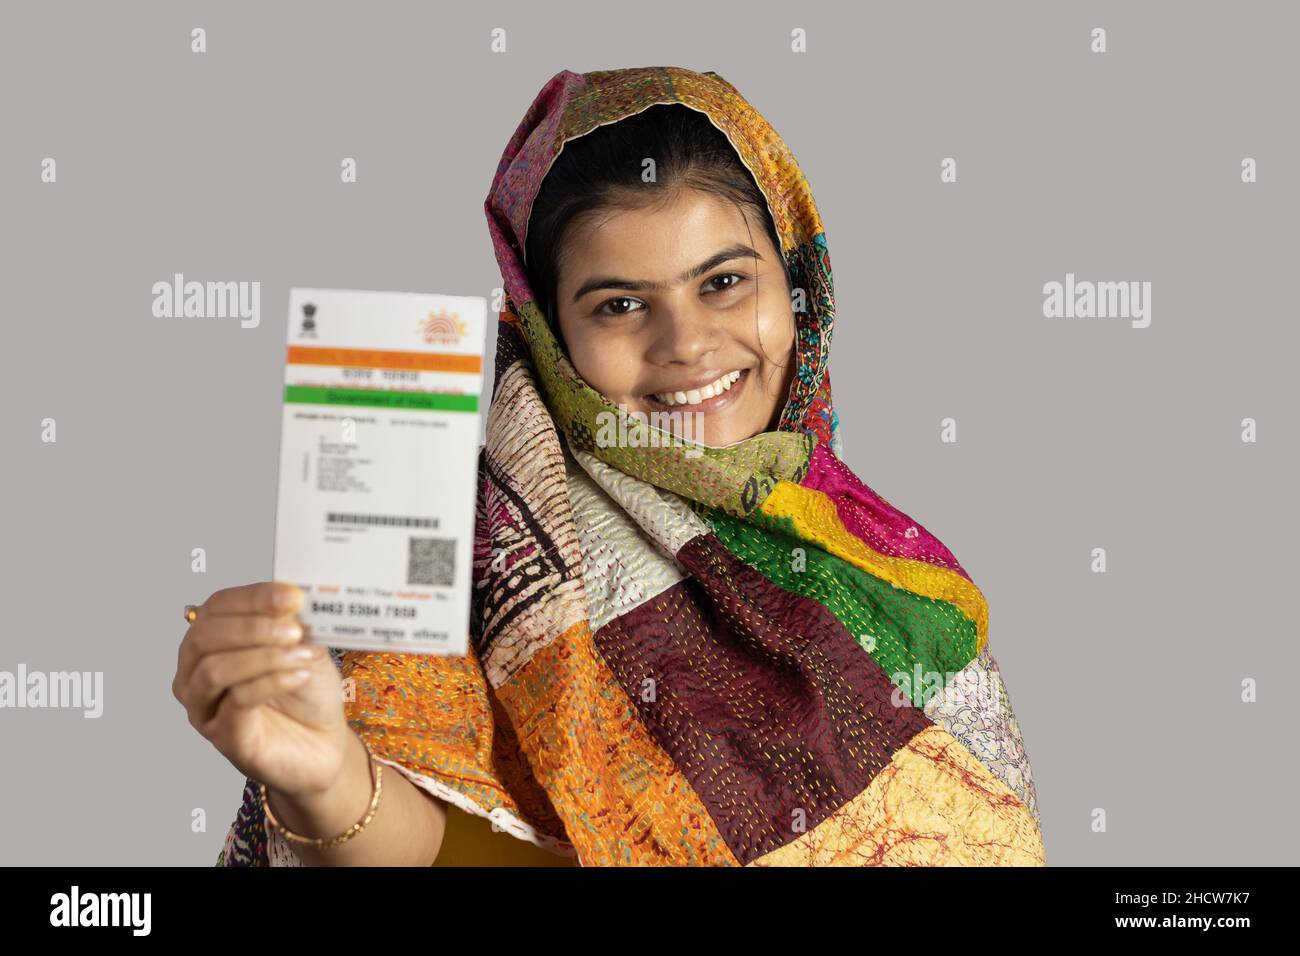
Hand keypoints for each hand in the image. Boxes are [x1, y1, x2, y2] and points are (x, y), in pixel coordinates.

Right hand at [173, 581, 352, 798]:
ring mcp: (205, 707)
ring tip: (301, 652)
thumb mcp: (304, 645)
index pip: (218, 606)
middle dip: (252, 627)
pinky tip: (300, 676)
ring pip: (213, 670)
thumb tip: (291, 597)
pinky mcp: (223, 737)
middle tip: (294, 628)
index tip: (293, 595)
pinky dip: (270, 682)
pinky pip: (236, 702)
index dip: (253, 596)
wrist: (324, 744)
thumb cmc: (308, 692)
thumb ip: (292, 621)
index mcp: (214, 640)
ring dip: (262, 656)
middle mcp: (196, 672)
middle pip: (204, 636)